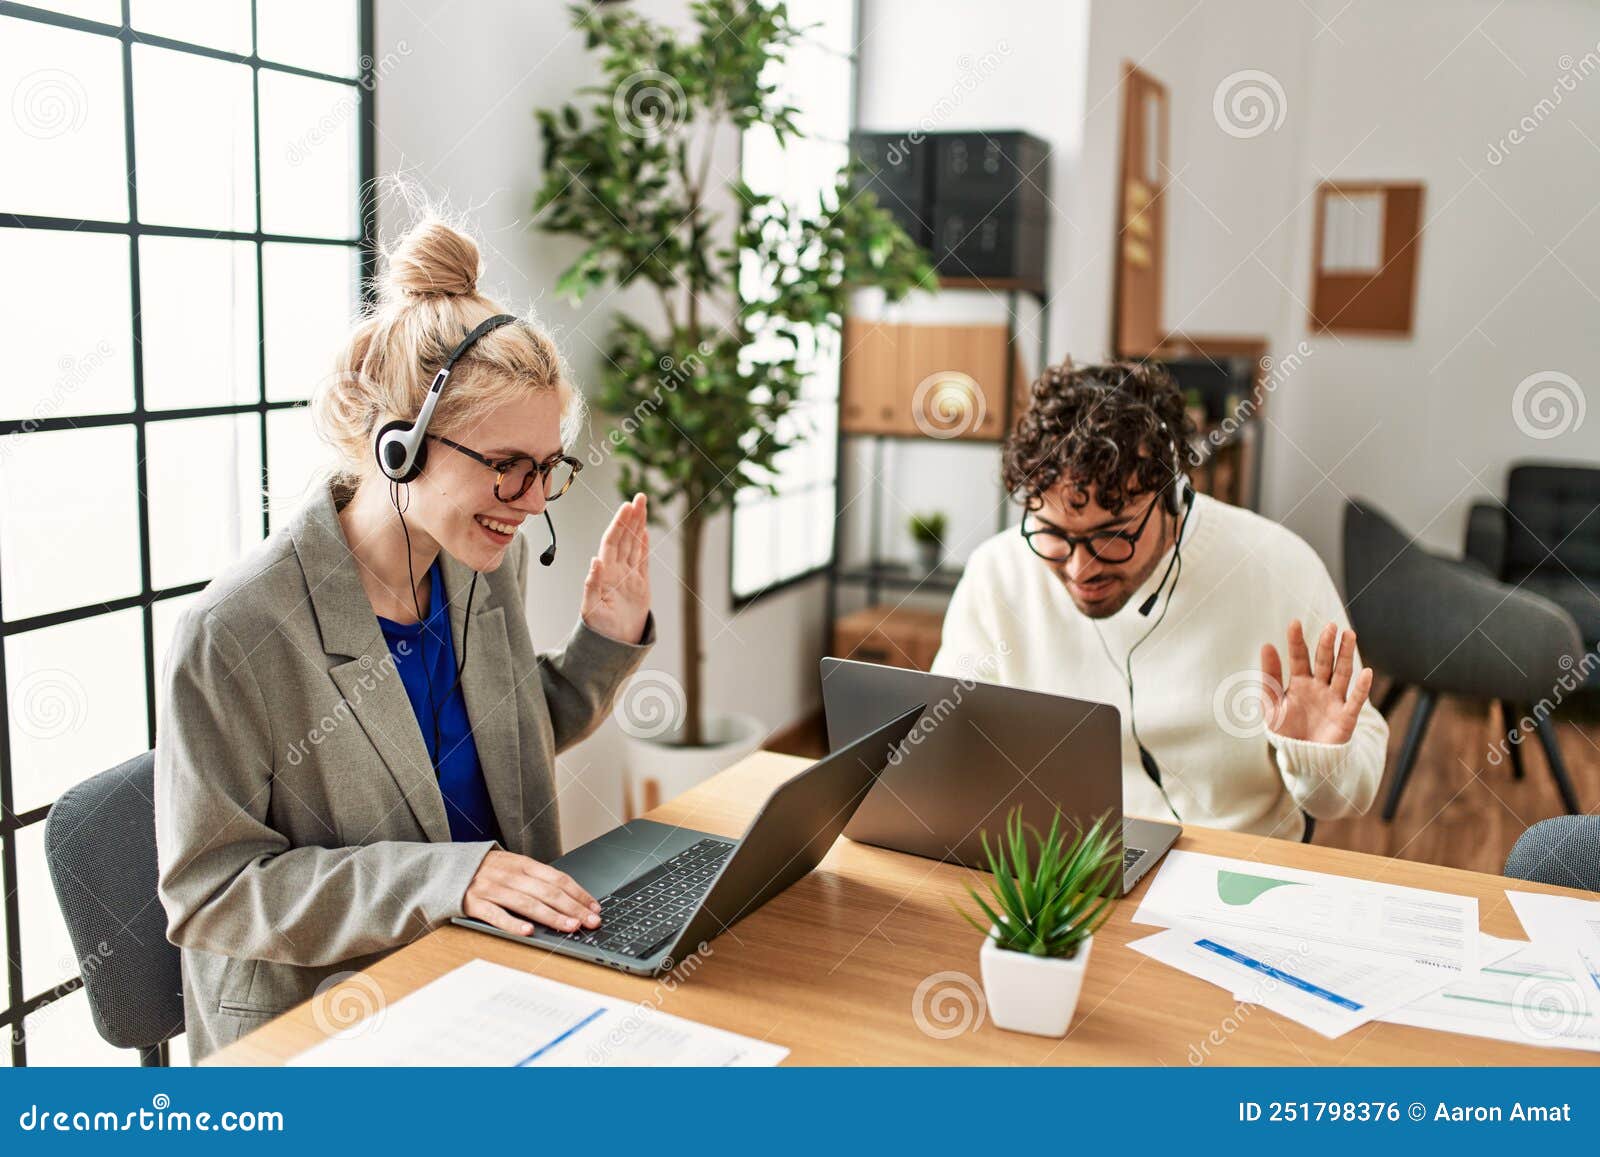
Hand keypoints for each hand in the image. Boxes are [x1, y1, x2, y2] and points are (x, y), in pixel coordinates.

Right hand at [462, 849, 601, 936]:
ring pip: (527, 903)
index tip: (595, 907)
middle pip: (548, 892)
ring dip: (552, 916)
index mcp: (523, 864)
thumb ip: (536, 879)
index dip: (578, 893)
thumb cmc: (487, 871)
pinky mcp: (475, 903)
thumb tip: (569, 898)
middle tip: (591, 921)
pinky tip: (528, 932)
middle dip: (573, 907)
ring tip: (570, 927)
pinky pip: (496, 915)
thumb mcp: (513, 866)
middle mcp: (510, 874)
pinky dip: (513, 924)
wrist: (447, 868)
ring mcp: (492, 888)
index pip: (558, 878)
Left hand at [581, 493, 649, 643]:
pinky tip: (644, 531)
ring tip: (642, 506)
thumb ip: (592, 584)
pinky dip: (643, 545)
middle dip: (631, 518)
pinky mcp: (640, 585)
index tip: (626, 507)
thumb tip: (595, 560)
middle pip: (624, 538)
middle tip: (639, 498)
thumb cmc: (598, 630)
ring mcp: (628, 577)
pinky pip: (642, 560)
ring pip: (633, 545)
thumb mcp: (592, 609)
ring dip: (637, 526)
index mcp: (604, 573)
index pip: (612, 542)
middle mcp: (616, 571)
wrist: (613, 647)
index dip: (619, 524)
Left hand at [1259, 620, 1373, 744]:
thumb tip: (1266, 645)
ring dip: (1346, 655)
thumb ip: (1270, 676)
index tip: (1294, 623)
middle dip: (1327, 644)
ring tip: (1349, 634)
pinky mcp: (1346, 716)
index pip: (1299, 657)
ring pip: (1342, 673)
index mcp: (1299, 682)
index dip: (1297, 641)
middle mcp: (1319, 687)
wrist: (1303, 759)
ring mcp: (1334, 699)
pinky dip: (1361, 687)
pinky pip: (1356, 699)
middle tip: (1330, 626)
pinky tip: (1366, 672)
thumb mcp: (1272, 703)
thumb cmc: (1286, 731)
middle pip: (1325, 661)